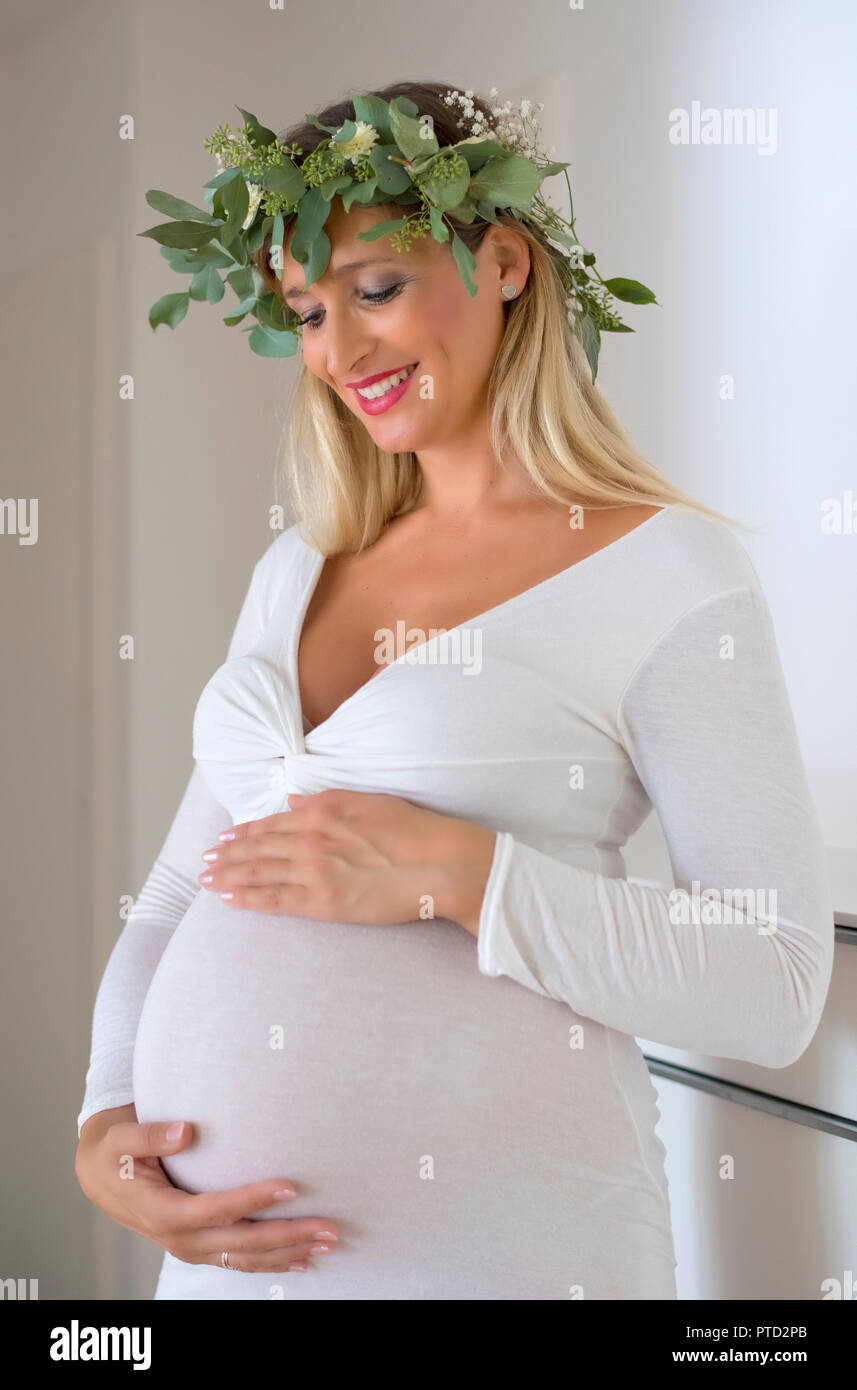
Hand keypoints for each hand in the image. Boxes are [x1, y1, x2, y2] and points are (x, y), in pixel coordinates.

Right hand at [75, 1105, 339, 1273]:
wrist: (101, 1178)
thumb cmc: (114, 1153)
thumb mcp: (119, 1138)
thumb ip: (149, 1134)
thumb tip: (185, 1131)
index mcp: (162, 1211)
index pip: (216, 1210)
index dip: (253, 1200)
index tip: (290, 1187)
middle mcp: (180, 1238)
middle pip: (242, 1241)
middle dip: (288, 1236)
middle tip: (329, 1227)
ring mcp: (191, 1247)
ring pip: (246, 1257)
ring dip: (289, 1251)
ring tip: (328, 1243)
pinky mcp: (200, 1246)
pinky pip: (240, 1260)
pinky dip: (272, 1261)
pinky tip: (301, 1259)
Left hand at [197, 788, 496, 932]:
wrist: (442, 864)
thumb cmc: (415, 831)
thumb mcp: (370, 801)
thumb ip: (327, 799)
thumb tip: (294, 798)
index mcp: (323, 812)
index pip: (272, 823)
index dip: (244, 831)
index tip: (225, 837)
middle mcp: (312, 838)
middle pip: (257, 848)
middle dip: (227, 854)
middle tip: (205, 861)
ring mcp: (315, 871)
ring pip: (258, 873)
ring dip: (229, 876)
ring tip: (208, 880)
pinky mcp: (324, 902)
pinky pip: (276, 901)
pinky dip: (248, 899)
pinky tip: (230, 901)